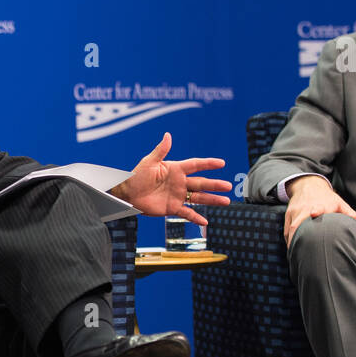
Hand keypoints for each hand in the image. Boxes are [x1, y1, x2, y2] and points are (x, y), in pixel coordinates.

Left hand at [108, 132, 231, 223]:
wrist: (127, 194)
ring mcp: (178, 195)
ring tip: (226, 201)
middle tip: (228, 186)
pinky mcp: (172, 208)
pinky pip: (187, 213)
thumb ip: (160, 150)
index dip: (208, 164)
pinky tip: (206, 221)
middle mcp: (179, 182)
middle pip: (201, 183)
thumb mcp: (149, 162)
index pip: (195, 165)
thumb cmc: (136, 176)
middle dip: (215, 185)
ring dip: (212, 200)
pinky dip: (196, 217)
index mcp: (175, 169)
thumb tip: (168, 135)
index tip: (221, 163)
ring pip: (199, 198)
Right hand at [282, 175, 355, 246]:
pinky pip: (286, 229)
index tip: (314, 213)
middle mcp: (307, 207)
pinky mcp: (289, 214)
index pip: (319, 206)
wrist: (308, 185)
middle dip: (298, 232)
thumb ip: (348, 212)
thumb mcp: (339, 202)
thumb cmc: (326, 198)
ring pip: (292, 227)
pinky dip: (289, 239)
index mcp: (322, 204)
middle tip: (301, 248)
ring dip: (294, 241)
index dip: (318, 209)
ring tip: (297, 254)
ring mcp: (296, 211)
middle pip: (300, 220)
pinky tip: (293, 248)